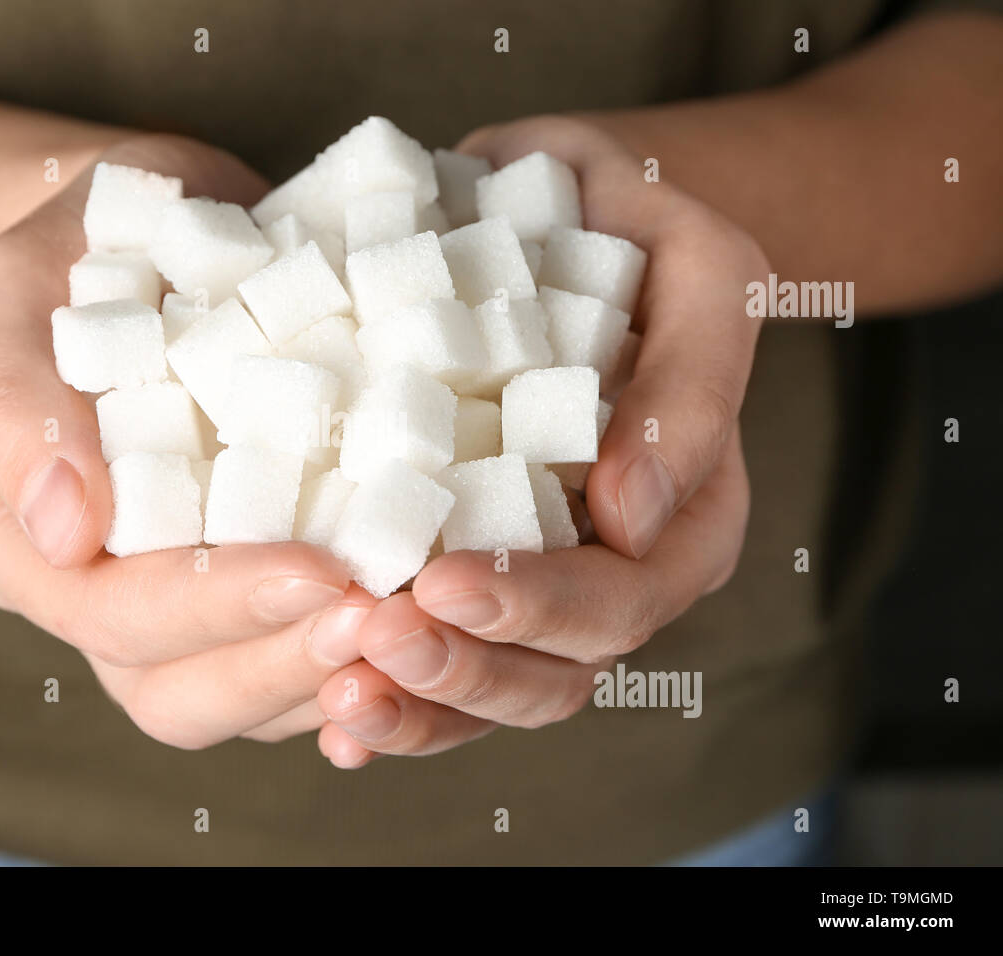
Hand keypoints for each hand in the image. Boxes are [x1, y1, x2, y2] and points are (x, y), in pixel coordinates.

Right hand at [0, 136, 366, 748]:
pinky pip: (299, 660)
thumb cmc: (87, 249)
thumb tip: (61, 529)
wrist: (164, 232)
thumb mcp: (25, 288)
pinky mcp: (251, 592)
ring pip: (246, 701)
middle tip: (384, 616)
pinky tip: (429, 624)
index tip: (320, 567)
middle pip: (174, 694)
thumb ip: (20, 402)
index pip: (109, 613)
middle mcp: (97, 598)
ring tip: (419, 622)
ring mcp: (178, 607)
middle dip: (281, 664)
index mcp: (21, 545)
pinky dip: (363, 658)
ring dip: (333, 674)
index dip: (213, 606)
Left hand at [315, 115, 765, 766]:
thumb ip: (694, 386)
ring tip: (339, 694)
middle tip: (370, 638)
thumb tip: (631, 518)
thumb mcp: (699, 269)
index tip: (439, 583)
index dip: (536, 607)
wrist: (555, 209)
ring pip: (492, 686)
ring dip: (419, 706)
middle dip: (463, 668)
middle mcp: (611, 567)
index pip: (622, 598)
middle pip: (554, 671)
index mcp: (683, 517)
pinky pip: (438, 656)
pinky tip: (334, 723)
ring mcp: (535, 576)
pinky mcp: (463, 562)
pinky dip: (392, 700)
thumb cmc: (633, 228)